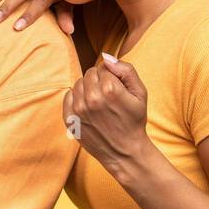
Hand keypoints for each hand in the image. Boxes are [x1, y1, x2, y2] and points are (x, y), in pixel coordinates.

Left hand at [63, 53, 154, 176]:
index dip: (111, 76)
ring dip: (87, 89)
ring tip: (99, 103)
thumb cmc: (134, 121)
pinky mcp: (70, 119)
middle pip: (89, 74)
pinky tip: (88, 108)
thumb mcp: (140, 93)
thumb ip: (126, 70)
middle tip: (108, 96)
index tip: (117, 89)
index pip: (102, 67)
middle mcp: (92, 98)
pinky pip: (68, 96)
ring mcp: (79, 110)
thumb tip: (106, 57)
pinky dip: (76, 98)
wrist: (125, 152)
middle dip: (98, 81)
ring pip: (78, 84)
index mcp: (110, 89)